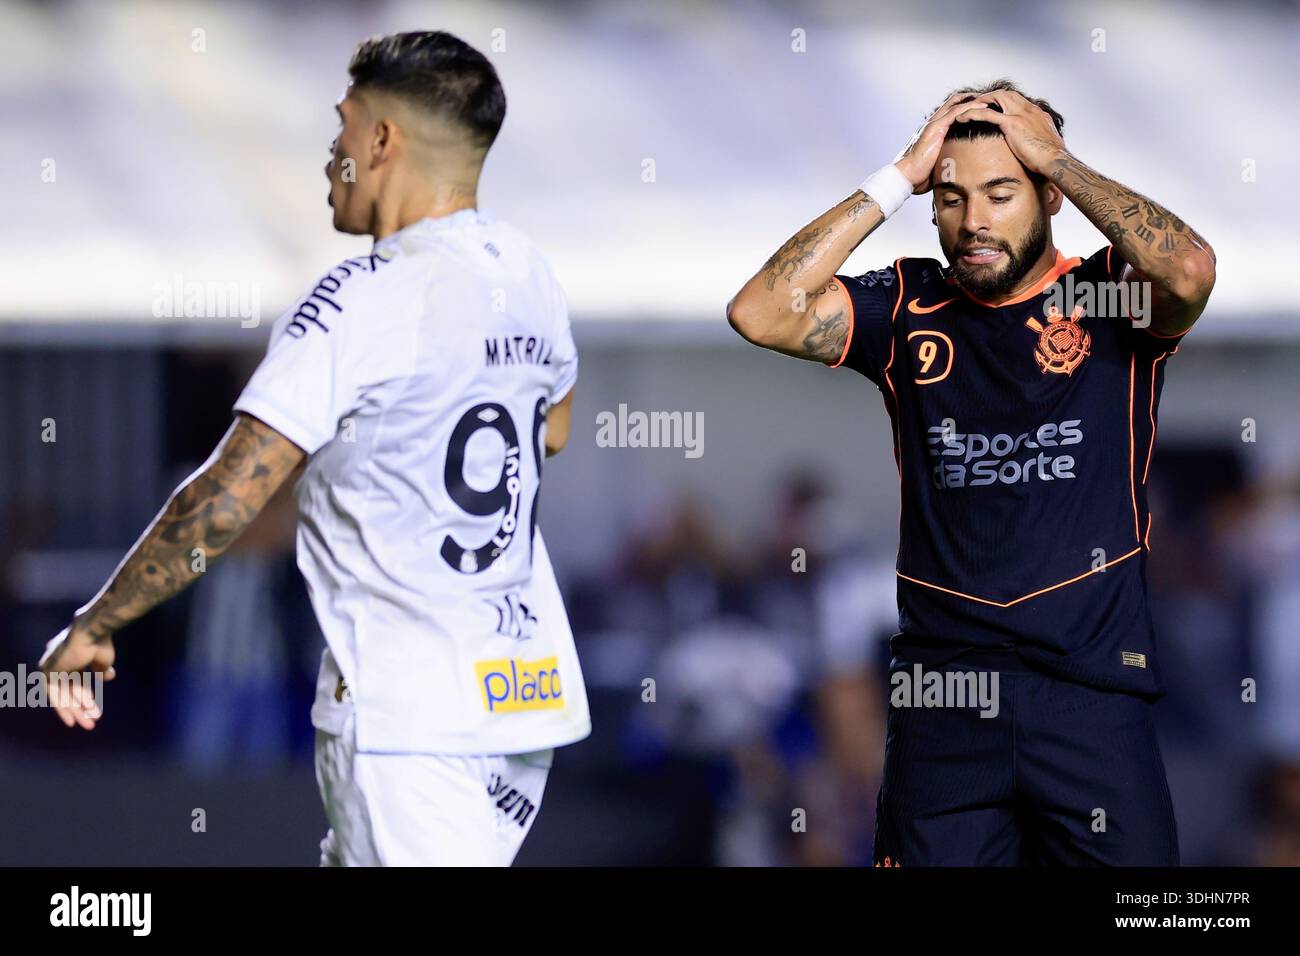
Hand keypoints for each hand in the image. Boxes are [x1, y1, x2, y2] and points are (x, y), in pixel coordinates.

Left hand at [39, 622, 115, 729]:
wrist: (91, 632)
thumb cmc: (100, 642)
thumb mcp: (104, 660)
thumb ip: (101, 670)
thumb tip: (107, 678)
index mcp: (72, 655)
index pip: (77, 680)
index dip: (85, 695)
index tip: (92, 707)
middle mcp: (59, 661)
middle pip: (70, 690)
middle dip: (82, 707)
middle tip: (93, 721)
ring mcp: (53, 667)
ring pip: (63, 695)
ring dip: (76, 711)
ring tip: (88, 724)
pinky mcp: (48, 673)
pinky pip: (56, 696)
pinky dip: (64, 708)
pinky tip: (73, 721)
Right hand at [894, 93, 990, 194]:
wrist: (908, 175)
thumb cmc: (921, 173)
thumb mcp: (938, 161)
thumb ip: (947, 156)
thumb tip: (959, 165)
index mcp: (934, 128)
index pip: (952, 108)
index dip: (967, 105)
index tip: (982, 108)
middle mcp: (934, 122)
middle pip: (955, 100)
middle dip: (973, 98)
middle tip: (989, 100)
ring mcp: (934, 123)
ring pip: (957, 103)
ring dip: (975, 100)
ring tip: (990, 101)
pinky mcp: (936, 128)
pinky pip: (956, 112)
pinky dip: (970, 108)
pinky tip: (983, 108)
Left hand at [954, 89, 1068, 177]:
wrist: (1056, 160)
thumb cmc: (1052, 158)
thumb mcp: (1046, 143)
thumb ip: (1038, 139)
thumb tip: (1034, 146)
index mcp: (1036, 113)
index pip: (1017, 99)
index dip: (1003, 101)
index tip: (992, 107)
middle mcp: (1028, 109)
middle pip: (1006, 93)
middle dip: (989, 97)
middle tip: (975, 104)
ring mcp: (1020, 114)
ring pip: (995, 97)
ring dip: (979, 102)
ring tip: (966, 109)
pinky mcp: (1012, 123)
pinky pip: (987, 114)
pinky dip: (972, 113)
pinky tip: (962, 118)